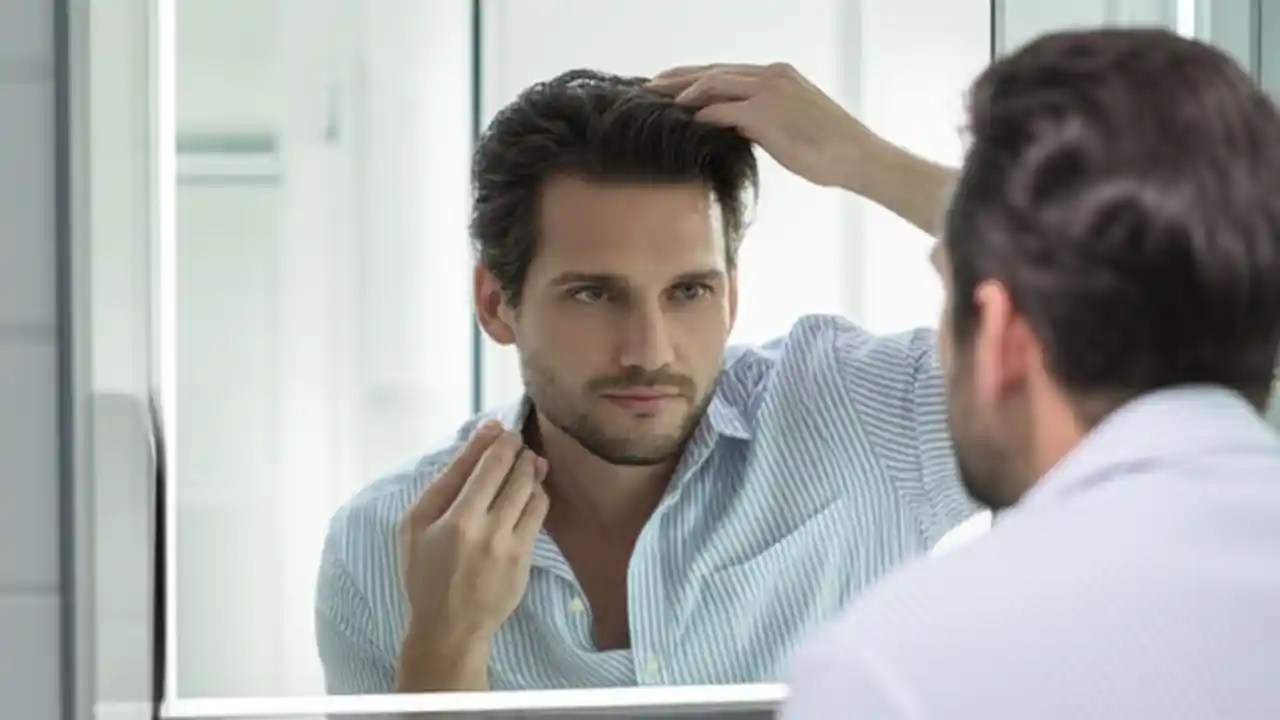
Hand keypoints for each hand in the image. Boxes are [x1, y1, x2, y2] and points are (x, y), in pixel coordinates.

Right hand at [396, 422, 549, 690]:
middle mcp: (482, 529)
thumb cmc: (425, 573)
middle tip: (515, 440)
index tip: (498, 426)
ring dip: (529, 468)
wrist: (449, 627)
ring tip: (526, 460)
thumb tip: (472, 449)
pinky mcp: (524, 557)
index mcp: (452, 520)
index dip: (493, 439)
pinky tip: (531, 489)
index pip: (480, 465)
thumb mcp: (415, 527)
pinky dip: (536, 494)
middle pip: (509, 471)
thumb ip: (440, 486)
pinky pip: (537, 513)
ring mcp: (507, 544)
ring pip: (528, 489)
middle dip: (515, 448)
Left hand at [648, 62, 956, 237]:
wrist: (857, 157)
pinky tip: (685, 122)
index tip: (669, 85)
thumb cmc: (829, 148)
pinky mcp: (766, 114)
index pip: (725, 70)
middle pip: (712, 71)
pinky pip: (723, 110)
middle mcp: (771, 76)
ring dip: (682, 93)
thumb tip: (732, 127)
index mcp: (777, 75)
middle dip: (677, 78)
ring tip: (658, 103)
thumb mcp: (792, 124)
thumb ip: (761, 118)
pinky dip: (701, 114)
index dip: (693, 76)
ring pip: (713, 84)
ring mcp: (768, 92)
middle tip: (648, 88)